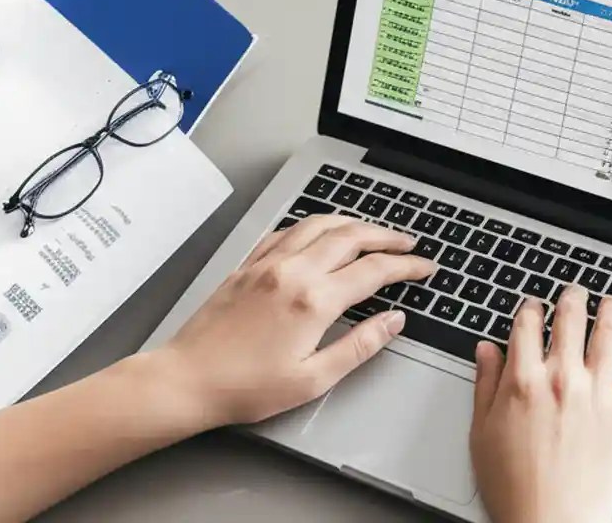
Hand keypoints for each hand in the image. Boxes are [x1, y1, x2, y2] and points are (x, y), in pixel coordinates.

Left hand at [153, 214, 436, 428]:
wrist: (186, 380)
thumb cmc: (246, 388)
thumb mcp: (314, 379)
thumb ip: (360, 345)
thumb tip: (393, 321)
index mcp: (314, 300)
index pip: (374, 271)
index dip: (407, 266)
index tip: (425, 267)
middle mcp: (293, 272)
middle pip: (351, 237)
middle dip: (386, 236)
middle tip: (407, 243)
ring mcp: (267, 264)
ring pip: (319, 225)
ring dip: (352, 222)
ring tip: (371, 230)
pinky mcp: (246, 266)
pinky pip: (287, 231)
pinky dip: (312, 226)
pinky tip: (319, 232)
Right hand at [470, 285, 611, 522]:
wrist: (549, 522)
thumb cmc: (514, 486)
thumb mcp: (482, 431)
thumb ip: (485, 384)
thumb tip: (486, 350)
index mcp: (524, 380)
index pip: (528, 324)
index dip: (530, 309)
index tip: (533, 307)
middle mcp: (563, 380)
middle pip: (571, 319)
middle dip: (572, 299)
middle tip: (574, 293)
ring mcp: (598, 394)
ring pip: (609, 334)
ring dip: (610, 311)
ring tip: (611, 303)